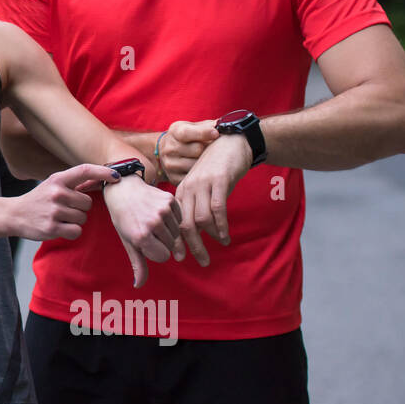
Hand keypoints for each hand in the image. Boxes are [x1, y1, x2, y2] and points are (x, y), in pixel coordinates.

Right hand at [13, 164, 114, 242]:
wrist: (14, 214)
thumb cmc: (38, 199)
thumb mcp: (52, 185)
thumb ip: (74, 183)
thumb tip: (102, 179)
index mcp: (58, 179)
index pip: (85, 170)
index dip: (103, 172)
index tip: (117, 176)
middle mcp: (57, 193)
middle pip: (88, 203)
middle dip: (81, 208)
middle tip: (65, 208)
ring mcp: (54, 211)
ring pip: (83, 218)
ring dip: (75, 220)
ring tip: (59, 217)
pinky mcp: (52, 228)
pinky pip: (76, 231)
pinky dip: (71, 232)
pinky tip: (58, 227)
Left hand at [102, 174, 184, 287]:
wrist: (123, 190)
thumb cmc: (124, 218)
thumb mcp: (128, 241)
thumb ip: (138, 264)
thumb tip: (139, 285)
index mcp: (141, 236)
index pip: (163, 256)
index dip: (155, 251)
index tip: (146, 242)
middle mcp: (153, 223)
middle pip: (171, 245)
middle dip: (162, 241)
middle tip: (148, 228)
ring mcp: (163, 210)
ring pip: (177, 232)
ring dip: (169, 230)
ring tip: (153, 221)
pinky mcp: (170, 200)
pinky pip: (180, 218)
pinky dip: (174, 218)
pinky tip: (160, 212)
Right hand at [158, 119, 219, 184]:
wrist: (168, 150)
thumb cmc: (188, 137)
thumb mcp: (194, 126)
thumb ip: (209, 125)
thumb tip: (226, 125)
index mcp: (174, 131)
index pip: (186, 133)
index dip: (203, 133)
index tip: (216, 133)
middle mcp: (169, 147)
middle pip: (196, 150)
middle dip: (208, 148)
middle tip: (214, 148)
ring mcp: (170, 164)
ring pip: (196, 165)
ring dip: (206, 163)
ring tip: (210, 159)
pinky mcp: (173, 178)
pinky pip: (193, 178)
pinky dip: (201, 174)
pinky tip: (204, 169)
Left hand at [174, 132, 251, 261]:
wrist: (231, 141)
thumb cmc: (217, 167)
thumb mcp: (202, 186)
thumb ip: (198, 205)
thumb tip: (198, 230)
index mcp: (181, 192)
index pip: (173, 221)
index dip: (176, 241)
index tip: (180, 257)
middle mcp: (188, 189)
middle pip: (184, 224)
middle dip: (191, 246)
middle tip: (202, 262)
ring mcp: (202, 185)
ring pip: (200, 219)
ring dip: (209, 237)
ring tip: (219, 246)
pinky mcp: (218, 181)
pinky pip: (217, 209)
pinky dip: (220, 226)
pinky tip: (224, 236)